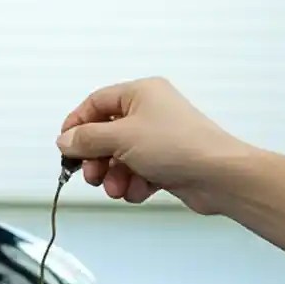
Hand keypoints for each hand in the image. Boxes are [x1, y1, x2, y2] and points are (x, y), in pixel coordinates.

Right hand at [56, 77, 255, 214]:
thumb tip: (65, 141)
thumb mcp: (121, 138)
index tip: (65, 147)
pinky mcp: (165, 163)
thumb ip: (87, 139)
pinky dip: (133, 184)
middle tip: (91, 174)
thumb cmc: (179, 146)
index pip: (96, 103)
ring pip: (119, 158)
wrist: (218, 176)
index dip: (77, 124)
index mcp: (141, 93)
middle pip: (105, 134)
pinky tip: (140, 190)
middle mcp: (150, 112)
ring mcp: (158, 139)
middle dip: (95, 158)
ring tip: (116, 188)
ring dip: (113, 176)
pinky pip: (136, 173)